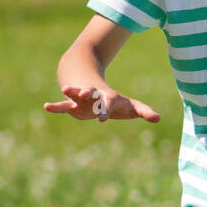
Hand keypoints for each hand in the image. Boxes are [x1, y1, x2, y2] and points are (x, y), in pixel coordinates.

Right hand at [43, 85, 159, 122]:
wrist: (94, 90)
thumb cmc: (115, 102)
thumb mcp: (130, 106)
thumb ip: (144, 111)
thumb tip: (159, 118)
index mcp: (108, 98)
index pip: (109, 102)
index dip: (106, 109)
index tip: (102, 119)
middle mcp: (94, 96)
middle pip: (92, 95)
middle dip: (89, 95)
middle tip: (85, 93)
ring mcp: (82, 99)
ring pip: (76, 94)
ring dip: (72, 91)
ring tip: (65, 88)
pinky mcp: (72, 104)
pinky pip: (63, 105)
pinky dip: (56, 107)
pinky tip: (46, 106)